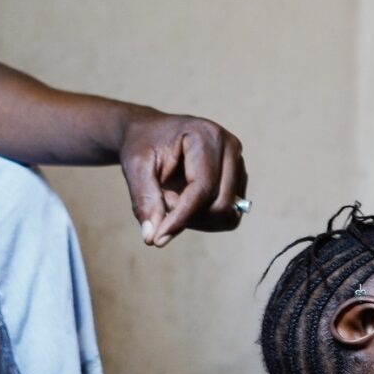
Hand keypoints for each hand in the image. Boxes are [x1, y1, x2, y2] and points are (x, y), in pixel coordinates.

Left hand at [118, 110, 246, 244]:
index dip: (181, 217)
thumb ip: (144, 200)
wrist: (150, 133)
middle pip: (220, 204)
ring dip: (196, 217)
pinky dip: (204, 218)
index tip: (157, 239)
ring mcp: (238, 163)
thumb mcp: (135, 168)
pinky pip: (228, 214)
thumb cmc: (142, 146)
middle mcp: (230, 147)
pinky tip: (185, 201)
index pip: (203, 188)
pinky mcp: (238, 178)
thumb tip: (152, 237)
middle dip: (187, 215)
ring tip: (172, 197)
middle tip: (162, 201)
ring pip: (227, 213)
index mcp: (206, 136)